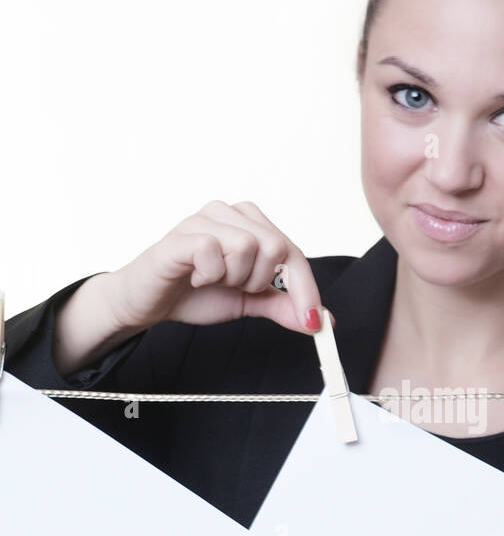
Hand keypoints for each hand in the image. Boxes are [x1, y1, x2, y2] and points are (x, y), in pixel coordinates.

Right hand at [105, 200, 331, 335]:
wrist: (149, 303)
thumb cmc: (194, 293)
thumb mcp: (249, 302)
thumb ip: (283, 305)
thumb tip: (322, 320)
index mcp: (250, 223)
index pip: (292, 251)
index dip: (306, 289)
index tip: (313, 323)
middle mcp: (229, 212)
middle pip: (275, 245)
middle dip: (260, 281)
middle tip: (235, 287)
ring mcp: (203, 218)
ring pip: (246, 246)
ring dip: (232, 278)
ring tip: (211, 280)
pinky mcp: (180, 234)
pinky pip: (212, 251)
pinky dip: (208, 274)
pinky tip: (193, 276)